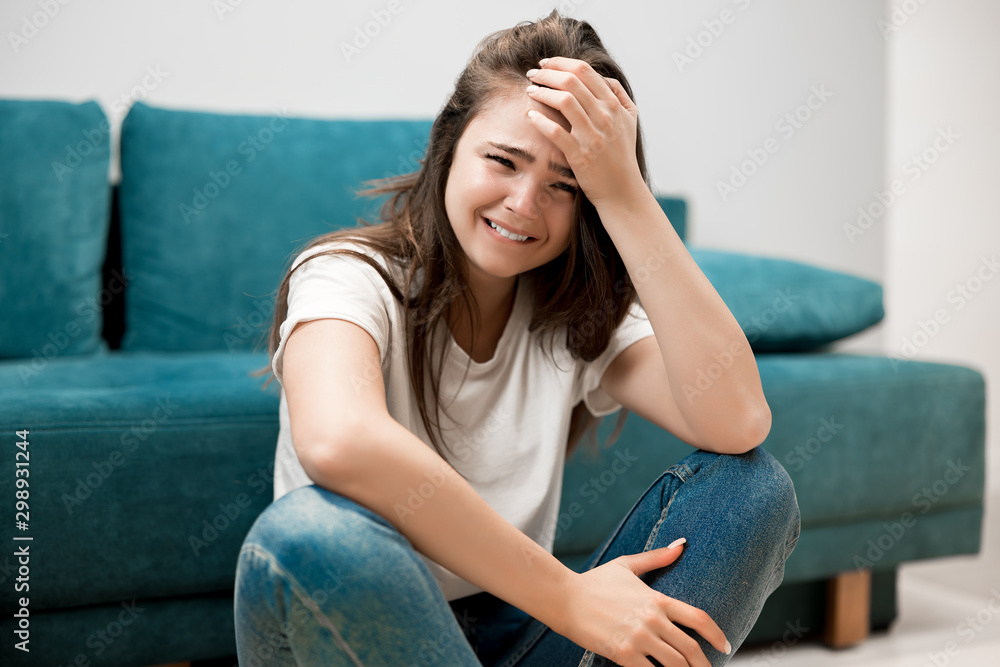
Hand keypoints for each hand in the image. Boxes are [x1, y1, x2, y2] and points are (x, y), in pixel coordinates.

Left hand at [524, 56, 644, 211]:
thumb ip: (619, 95)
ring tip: (530, 91)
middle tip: (532, 74)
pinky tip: (531, 116)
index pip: (584, 71)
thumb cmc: (622, 155)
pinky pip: (556, 132)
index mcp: (614, 106)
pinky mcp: (580, 156)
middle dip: (547, 73)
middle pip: (571, 82)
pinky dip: (541, 121)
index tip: (545, 64)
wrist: (622, 191)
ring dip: (542, 92)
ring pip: (564, 101)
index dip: (560, 62)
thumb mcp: (630, 121)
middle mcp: (605, 117)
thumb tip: (602, 78)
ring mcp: (593, 136)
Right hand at [549, 541, 729, 665]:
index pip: (698, 618)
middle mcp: (651, 619)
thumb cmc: (595, 581)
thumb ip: (657, 557)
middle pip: (690, 648)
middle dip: (704, 664)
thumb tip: (681, 544)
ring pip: (674, 664)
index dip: (717, 634)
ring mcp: (638, 638)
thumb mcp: (627, 565)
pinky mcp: (622, 654)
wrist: (564, 598)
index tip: (725, 646)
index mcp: (657, 598)